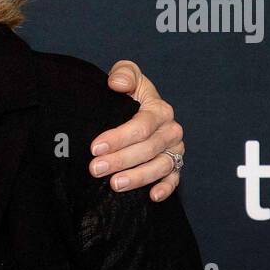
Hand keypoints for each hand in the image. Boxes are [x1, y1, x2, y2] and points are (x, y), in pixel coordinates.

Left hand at [90, 61, 184, 201]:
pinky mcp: (174, 164)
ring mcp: (174, 149)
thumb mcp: (126, 74)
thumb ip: (123, 74)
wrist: (135, 107)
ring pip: (160, 166)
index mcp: (160, 109)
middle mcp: (170, 130)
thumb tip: (118, 84)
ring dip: (138, 177)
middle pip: (148, 148)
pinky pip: (174, 178)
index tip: (95, 147)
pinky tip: (152, 196)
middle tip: (95, 169)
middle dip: (120, 160)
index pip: (141, 125)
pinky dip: (166, 188)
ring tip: (114, 184)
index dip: (119, 137)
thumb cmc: (129, 92)